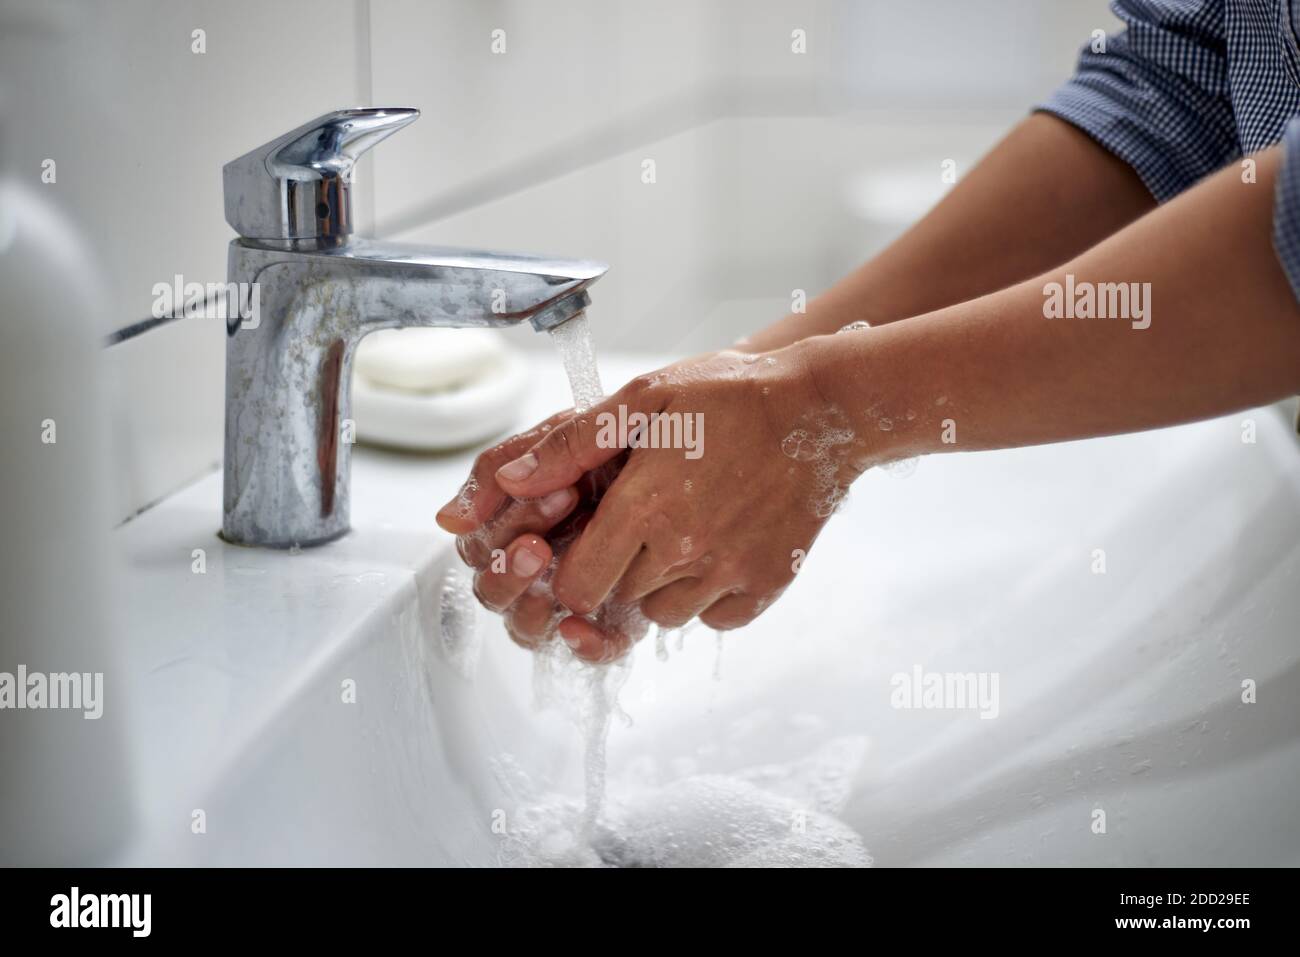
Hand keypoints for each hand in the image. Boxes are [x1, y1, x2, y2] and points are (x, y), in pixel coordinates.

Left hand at [472, 346, 863, 660]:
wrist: (822, 409)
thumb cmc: (730, 396)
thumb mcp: (642, 401)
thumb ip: (571, 445)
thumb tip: (510, 481)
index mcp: (645, 505)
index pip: (578, 584)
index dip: (571, 570)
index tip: (586, 544)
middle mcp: (684, 549)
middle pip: (618, 599)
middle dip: (615, 571)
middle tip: (641, 524)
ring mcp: (729, 572)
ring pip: (665, 615)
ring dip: (660, 586)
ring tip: (679, 532)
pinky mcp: (766, 584)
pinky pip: (715, 618)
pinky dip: (709, 595)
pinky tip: (715, 547)